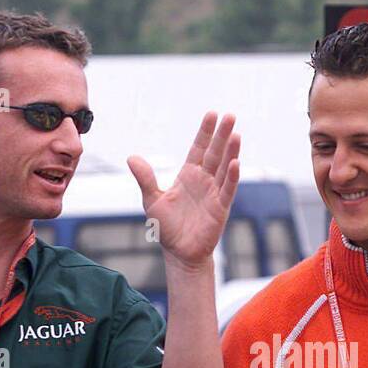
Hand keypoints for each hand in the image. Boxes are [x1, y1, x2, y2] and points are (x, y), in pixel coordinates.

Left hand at [127, 112, 240, 269]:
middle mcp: (204, 181)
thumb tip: (132, 157)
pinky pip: (227, 190)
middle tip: (229, 116)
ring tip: (236, 134)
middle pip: (214, 153)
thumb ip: (145, 178)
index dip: (205, 132)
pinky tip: (235, 163)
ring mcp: (214, 194)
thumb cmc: (167, 228)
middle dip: (221, 135)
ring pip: (224, 168)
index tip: (212, 114)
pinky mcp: (220, 209)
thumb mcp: (152, 200)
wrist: (179, 253)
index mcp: (188, 176)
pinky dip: (231, 177)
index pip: (198, 149)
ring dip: (230, 152)